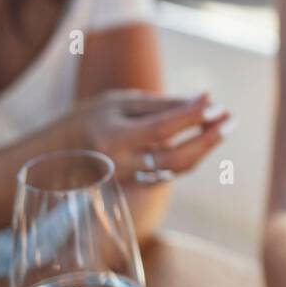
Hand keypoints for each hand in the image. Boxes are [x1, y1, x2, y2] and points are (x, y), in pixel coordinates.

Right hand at [63, 90, 229, 182]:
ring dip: (204, 148)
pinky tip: (203, 140)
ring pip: (177, 169)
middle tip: (230, 117)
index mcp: (114, 138)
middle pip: (176, 157)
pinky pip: (169, 173)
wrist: (54, 156)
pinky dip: (189, 157)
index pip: (162, 128)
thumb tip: (203, 102)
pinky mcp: (135, 185)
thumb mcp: (119, 103)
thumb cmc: (88, 119)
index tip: (214, 101)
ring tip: (224, 125)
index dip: (191, 116)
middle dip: (208, 137)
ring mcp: (129, 179)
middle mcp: (123, 164)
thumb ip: (159, 105)